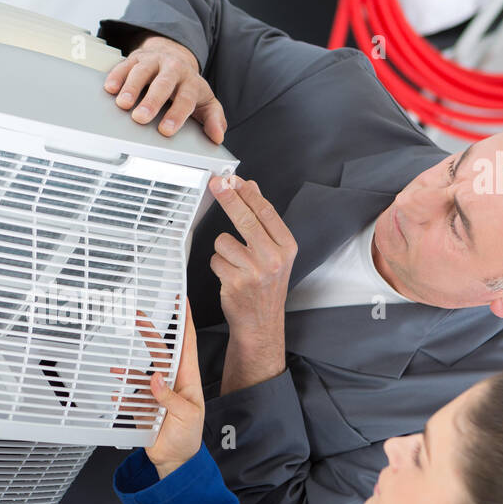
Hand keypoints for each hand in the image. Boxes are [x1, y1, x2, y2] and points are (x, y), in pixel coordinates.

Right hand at [103, 34, 225, 143]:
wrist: (173, 57)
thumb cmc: (187, 86)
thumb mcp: (205, 101)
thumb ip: (213, 119)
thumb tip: (218, 136)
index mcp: (190, 81)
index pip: (186, 98)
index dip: (177, 114)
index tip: (166, 130)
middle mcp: (173, 68)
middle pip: (163, 83)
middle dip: (152, 100)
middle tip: (141, 117)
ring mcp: (153, 61)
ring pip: (142, 71)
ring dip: (131, 87)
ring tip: (123, 104)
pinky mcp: (136, 58)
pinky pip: (125, 65)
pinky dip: (117, 76)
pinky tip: (110, 88)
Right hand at [112, 304, 205, 479]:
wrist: (175, 460)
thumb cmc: (188, 438)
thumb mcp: (185, 416)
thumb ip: (168, 397)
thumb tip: (154, 378)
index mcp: (188, 379)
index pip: (187, 343)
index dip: (185, 321)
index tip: (182, 301)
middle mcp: (173, 382)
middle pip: (161, 351)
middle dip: (150, 333)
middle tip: (138, 317)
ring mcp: (158, 393)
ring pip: (141, 373)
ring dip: (128, 371)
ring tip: (115, 370)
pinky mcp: (146, 405)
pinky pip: (131, 395)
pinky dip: (123, 394)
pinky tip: (117, 395)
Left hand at [208, 175, 296, 393]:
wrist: (261, 323)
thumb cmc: (266, 286)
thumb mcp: (274, 252)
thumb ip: (263, 220)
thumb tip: (252, 188)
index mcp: (286, 247)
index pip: (265, 211)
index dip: (247, 193)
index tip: (234, 180)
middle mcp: (274, 258)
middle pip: (245, 219)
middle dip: (228, 198)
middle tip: (216, 184)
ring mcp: (255, 271)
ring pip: (223, 241)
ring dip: (223, 250)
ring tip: (235, 263)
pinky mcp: (236, 282)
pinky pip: (215, 260)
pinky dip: (218, 265)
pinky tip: (230, 275)